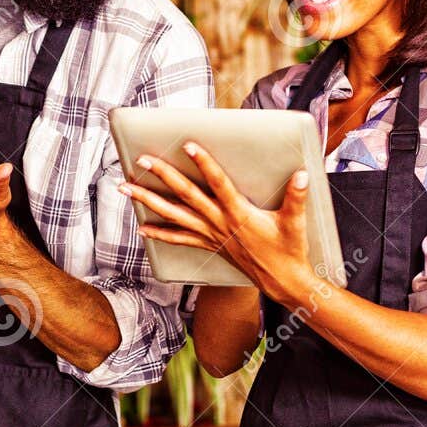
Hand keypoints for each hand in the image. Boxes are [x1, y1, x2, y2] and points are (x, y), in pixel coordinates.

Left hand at [118, 142, 315, 305]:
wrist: (282, 281)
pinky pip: (179, 239)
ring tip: (125, 188)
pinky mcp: (209, 246)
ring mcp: (211, 235)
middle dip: (162, 176)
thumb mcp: (295, 223)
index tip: (188, 145)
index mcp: (239, 213)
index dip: (204, 163)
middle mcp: (219, 223)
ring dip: (148, 201)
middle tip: (142, 160)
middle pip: (185, 195)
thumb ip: (297, 197)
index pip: (218, 183)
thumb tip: (301, 174)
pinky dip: (159, 234)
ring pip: (174, 215)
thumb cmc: (289, 250)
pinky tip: (142, 228)